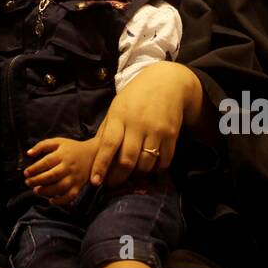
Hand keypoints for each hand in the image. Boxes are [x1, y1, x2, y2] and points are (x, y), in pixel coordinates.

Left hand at [24, 137, 97, 204]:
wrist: (93, 154)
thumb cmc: (72, 148)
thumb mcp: (58, 142)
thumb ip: (42, 146)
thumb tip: (28, 153)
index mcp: (62, 154)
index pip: (46, 162)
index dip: (34, 168)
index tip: (26, 173)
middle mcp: (68, 166)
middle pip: (52, 175)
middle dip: (37, 181)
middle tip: (28, 183)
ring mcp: (74, 177)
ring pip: (60, 187)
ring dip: (46, 191)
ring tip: (36, 191)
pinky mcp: (79, 186)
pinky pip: (70, 196)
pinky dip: (61, 201)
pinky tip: (51, 200)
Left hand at [90, 61, 198, 187]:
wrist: (167, 83)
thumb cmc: (136, 96)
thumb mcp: (117, 107)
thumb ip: (107, 129)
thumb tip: (96, 154)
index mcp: (120, 116)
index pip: (108, 145)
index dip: (101, 165)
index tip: (95, 181)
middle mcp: (138, 124)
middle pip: (127, 160)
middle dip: (118, 177)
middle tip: (112, 184)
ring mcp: (156, 130)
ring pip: (145, 164)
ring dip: (137, 175)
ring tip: (130, 176)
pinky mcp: (172, 135)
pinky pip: (163, 161)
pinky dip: (155, 170)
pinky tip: (149, 168)